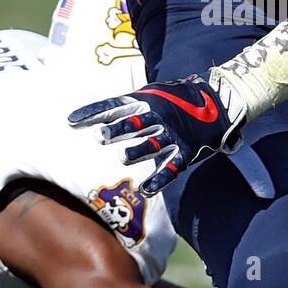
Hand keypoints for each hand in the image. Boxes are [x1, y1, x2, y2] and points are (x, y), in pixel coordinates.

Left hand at [68, 74, 244, 195]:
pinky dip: (159, 179)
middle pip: (133, 124)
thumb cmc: (174, 101)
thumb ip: (123, 109)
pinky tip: (146, 190)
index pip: (113, 106)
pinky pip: (171, 167)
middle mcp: (157, 116)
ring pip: (152, 144)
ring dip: (138, 151)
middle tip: (98, 136)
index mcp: (144, 101)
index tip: (70, 121)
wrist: (217, 101)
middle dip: (116, 130)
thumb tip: (89, 119)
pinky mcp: (186, 150)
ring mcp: (172, 134)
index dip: (92, 113)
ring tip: (123, 158)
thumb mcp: (149, 96)